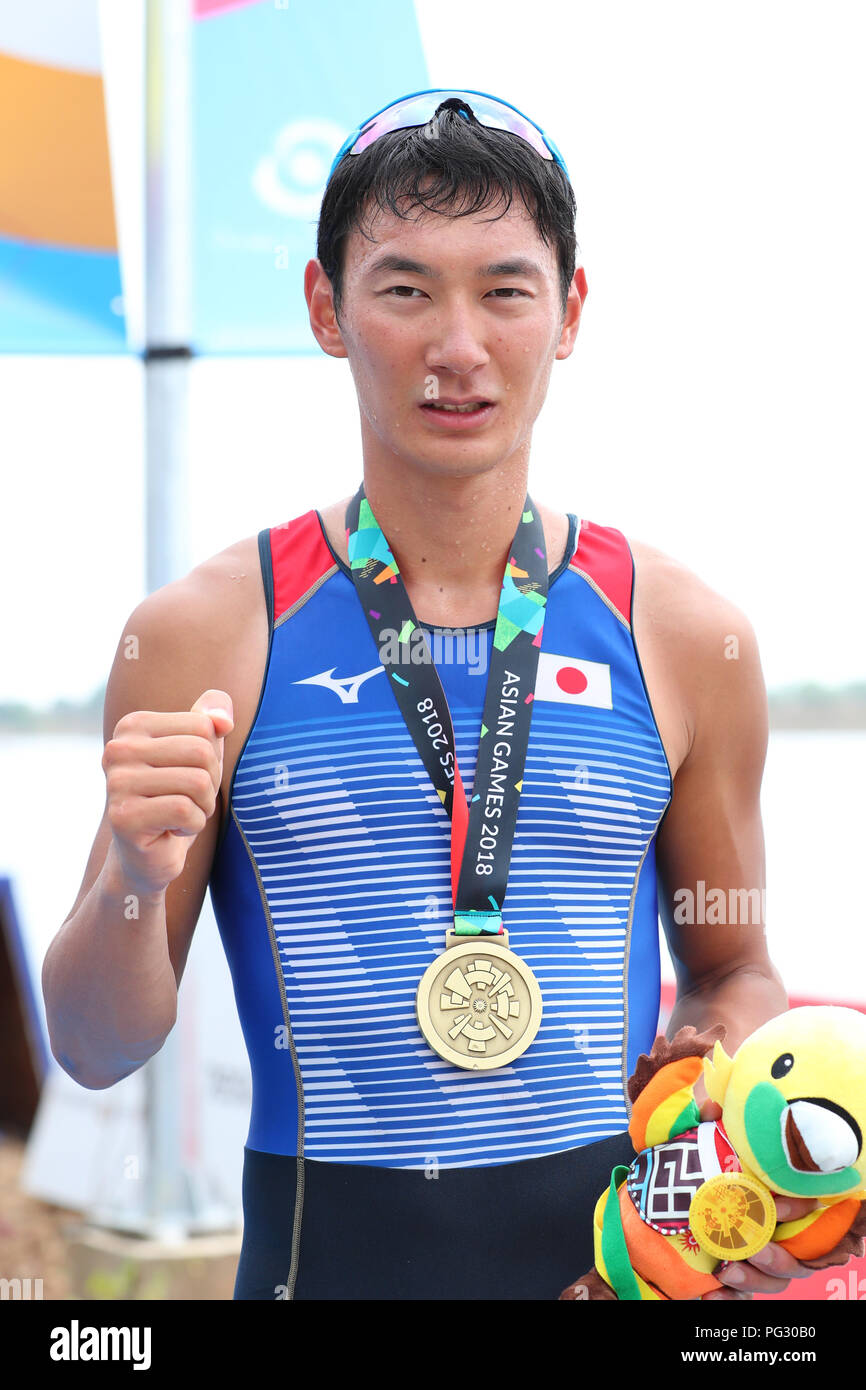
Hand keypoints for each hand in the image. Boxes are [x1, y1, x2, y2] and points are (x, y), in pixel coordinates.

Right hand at [103, 689, 233, 896]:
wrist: (148, 855)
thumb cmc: (176, 797)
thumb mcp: (199, 752)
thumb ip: (210, 720)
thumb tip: (224, 719)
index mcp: (134, 725)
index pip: (203, 726)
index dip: (211, 757)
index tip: (188, 775)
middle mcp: (118, 749)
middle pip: (202, 752)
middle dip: (209, 783)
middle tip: (187, 800)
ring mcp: (117, 783)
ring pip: (197, 782)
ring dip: (202, 806)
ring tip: (180, 815)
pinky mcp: (124, 816)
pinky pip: (186, 811)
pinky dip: (193, 825)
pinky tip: (171, 831)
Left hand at [696, 1099, 863, 1298]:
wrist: (660, 1197)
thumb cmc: (690, 1168)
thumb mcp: (695, 1142)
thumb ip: (706, 1123)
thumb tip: (712, 1108)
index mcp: (771, 1199)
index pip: (800, 1209)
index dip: (798, 1209)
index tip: (781, 1206)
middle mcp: (771, 1232)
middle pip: (795, 1257)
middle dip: (778, 1256)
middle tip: (754, 1246)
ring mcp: (755, 1257)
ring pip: (773, 1280)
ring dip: (754, 1279)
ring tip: (727, 1269)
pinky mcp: (735, 1279)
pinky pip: (741, 1300)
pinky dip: (729, 1300)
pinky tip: (708, 1294)